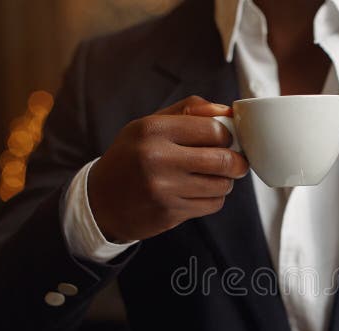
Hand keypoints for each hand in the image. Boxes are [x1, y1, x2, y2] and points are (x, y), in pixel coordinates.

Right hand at [88, 95, 248, 241]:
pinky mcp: (170, 213)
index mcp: (153, 130)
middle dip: (237, 162)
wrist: (101, 201)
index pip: (213, 129)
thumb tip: (226, 110)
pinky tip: (199, 193)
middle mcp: (157, 158)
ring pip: (221, 185)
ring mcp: (163, 189)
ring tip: (213, 177)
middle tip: (236, 162)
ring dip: (225, 182)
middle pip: (223, 159)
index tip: (226, 140)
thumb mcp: (149, 125)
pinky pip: (212, 205)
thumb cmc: (131, 158)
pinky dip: (213, 199)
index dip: (227, 135)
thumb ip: (188, 111)